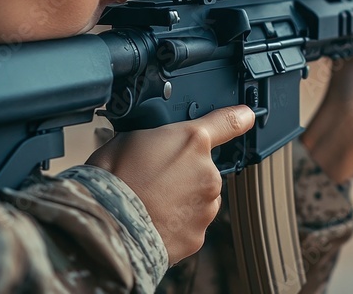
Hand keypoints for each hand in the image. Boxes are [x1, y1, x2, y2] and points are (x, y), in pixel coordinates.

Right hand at [86, 105, 254, 264]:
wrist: (106, 226)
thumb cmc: (111, 180)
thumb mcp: (128, 137)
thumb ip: (156, 136)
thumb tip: (156, 139)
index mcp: (192, 142)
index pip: (229, 123)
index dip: (239, 118)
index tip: (246, 116)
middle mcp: (207, 174)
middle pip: (203, 169)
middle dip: (183, 173)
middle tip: (152, 178)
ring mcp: (206, 207)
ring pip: (199, 199)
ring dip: (181, 199)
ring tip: (149, 202)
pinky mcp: (198, 236)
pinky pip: (190, 225)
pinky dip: (175, 224)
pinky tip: (151, 220)